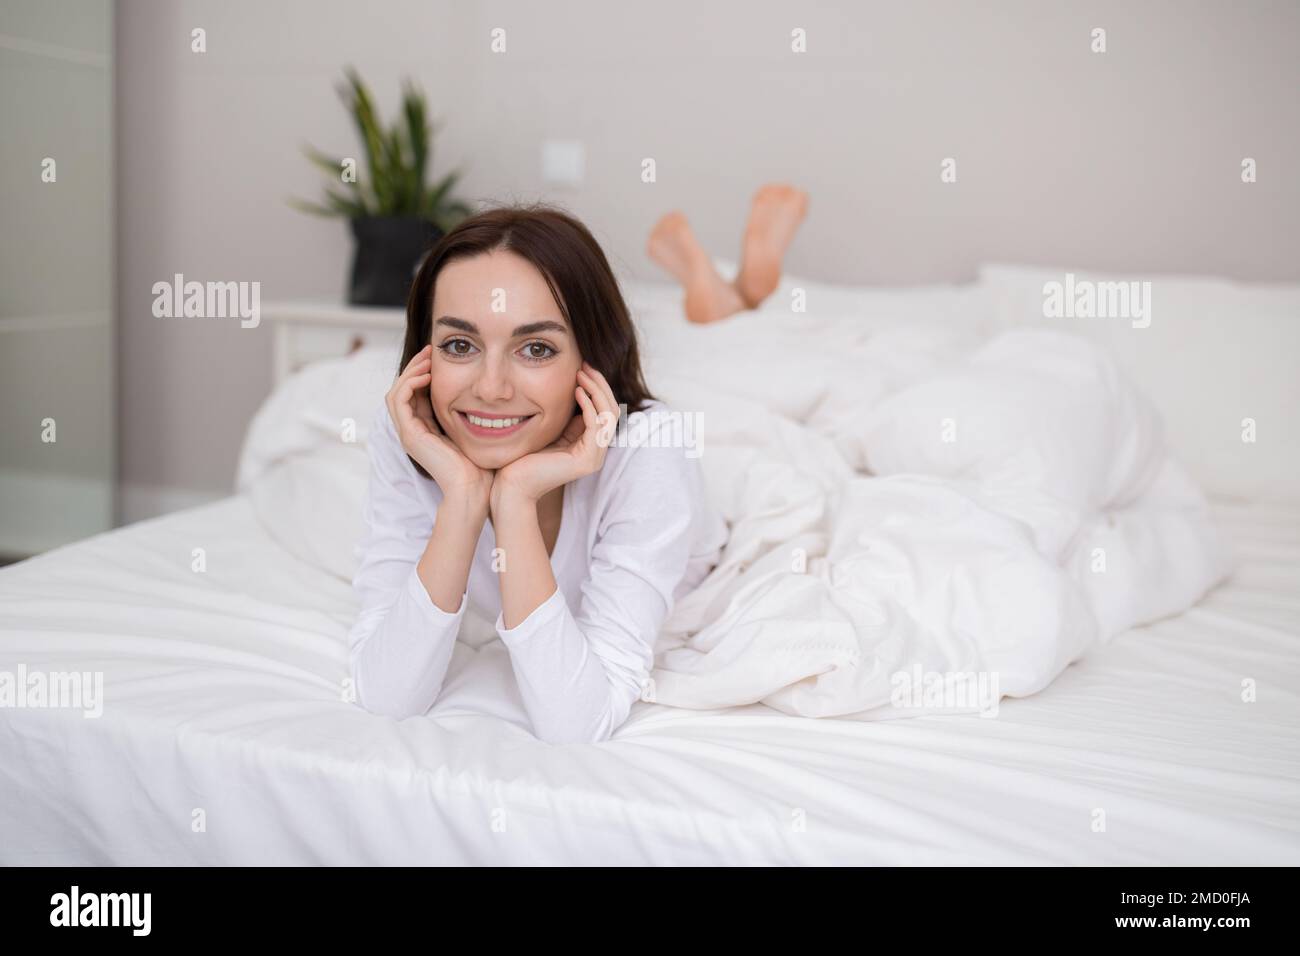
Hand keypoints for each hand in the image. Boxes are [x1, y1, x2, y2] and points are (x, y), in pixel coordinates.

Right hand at [386, 344, 495, 509]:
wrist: (476, 490)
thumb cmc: (482, 465)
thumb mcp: (477, 429)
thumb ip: (474, 412)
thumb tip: (489, 392)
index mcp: (427, 429)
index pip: (416, 392)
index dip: (424, 371)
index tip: (439, 356)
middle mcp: (414, 430)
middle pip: (403, 389)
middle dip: (415, 366)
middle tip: (431, 350)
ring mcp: (409, 434)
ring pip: (396, 391)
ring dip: (410, 371)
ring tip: (428, 358)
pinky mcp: (410, 435)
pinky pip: (398, 400)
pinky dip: (409, 383)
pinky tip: (427, 374)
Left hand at [491, 361, 618, 510]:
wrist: (512, 483)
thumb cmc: (525, 455)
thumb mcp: (551, 428)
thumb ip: (567, 415)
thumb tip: (576, 386)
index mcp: (590, 443)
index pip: (605, 409)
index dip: (597, 386)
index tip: (583, 366)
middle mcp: (597, 451)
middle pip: (612, 409)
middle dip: (600, 384)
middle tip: (585, 365)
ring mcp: (595, 457)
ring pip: (609, 415)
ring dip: (597, 390)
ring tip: (581, 374)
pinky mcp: (587, 459)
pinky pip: (597, 425)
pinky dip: (590, 405)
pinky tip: (577, 391)